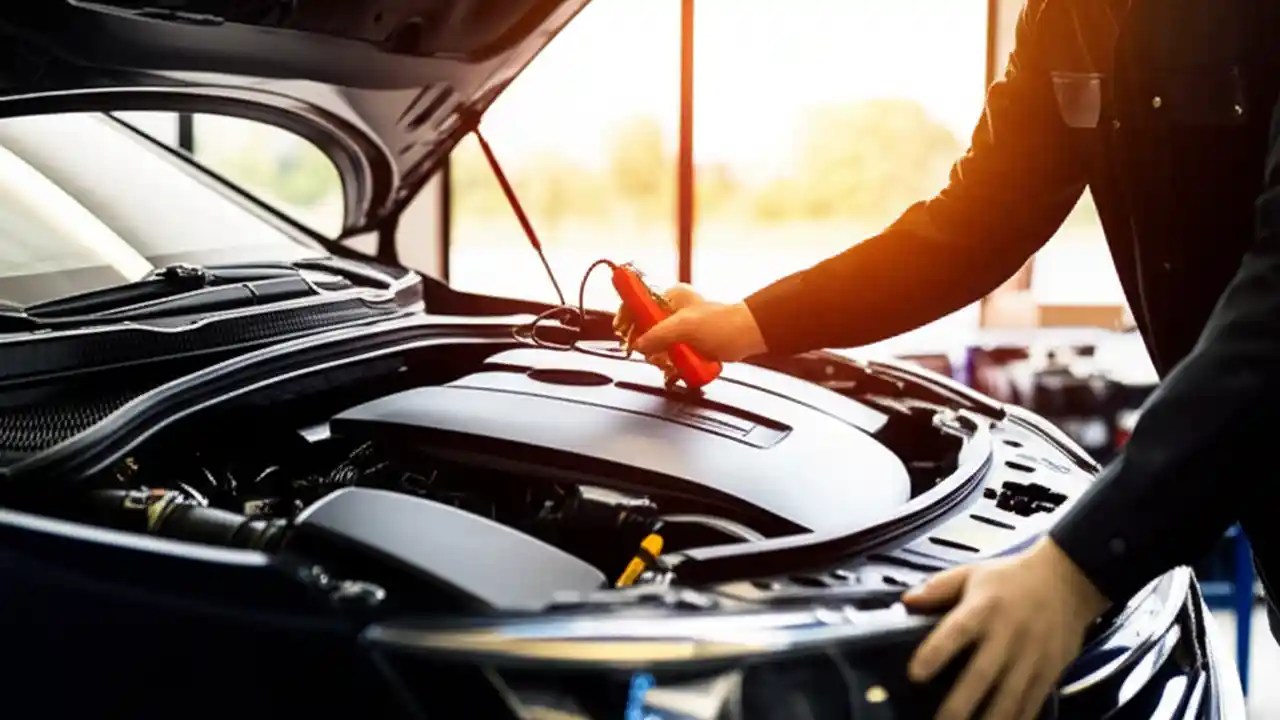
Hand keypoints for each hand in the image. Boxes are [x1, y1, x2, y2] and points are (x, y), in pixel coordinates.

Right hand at [624, 284, 767, 370]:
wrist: (748, 337)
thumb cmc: (725, 324)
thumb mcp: (685, 327)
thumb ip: (658, 335)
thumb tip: (640, 344)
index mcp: (669, 298)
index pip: (636, 302)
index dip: (626, 317)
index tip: (622, 332)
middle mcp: (672, 312)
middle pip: (643, 329)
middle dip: (646, 345)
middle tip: (651, 353)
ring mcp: (679, 329)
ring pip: (655, 346)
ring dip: (660, 358)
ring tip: (669, 362)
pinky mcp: (686, 345)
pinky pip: (669, 356)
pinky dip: (670, 365)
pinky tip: (676, 368)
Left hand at [903, 538, 1109, 719]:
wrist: (1068, 580)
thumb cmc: (1011, 578)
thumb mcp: (972, 573)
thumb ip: (938, 588)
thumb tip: (906, 602)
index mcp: (983, 609)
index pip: (956, 632)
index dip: (935, 654)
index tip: (915, 675)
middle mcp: (1007, 635)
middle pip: (981, 674)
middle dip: (959, 704)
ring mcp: (1031, 656)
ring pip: (1008, 697)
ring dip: (989, 719)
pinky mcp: (1049, 671)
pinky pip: (1032, 703)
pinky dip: (1017, 719)